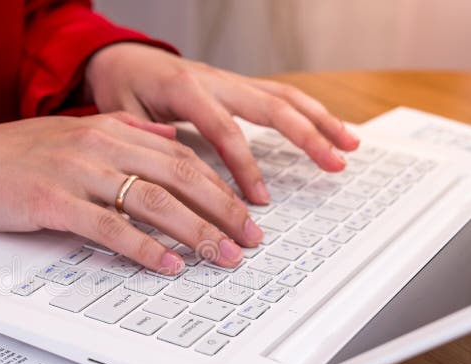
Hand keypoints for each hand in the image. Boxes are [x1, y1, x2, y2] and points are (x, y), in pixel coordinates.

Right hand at [0, 112, 263, 273]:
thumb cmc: (14, 156)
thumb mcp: (75, 133)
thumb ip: (125, 132)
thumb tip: (169, 139)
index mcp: (110, 129)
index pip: (182, 155)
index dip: (220, 185)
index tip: (245, 211)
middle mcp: (100, 145)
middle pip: (179, 176)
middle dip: (222, 209)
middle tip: (249, 239)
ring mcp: (78, 172)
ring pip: (153, 201)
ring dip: (195, 231)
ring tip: (222, 255)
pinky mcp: (54, 201)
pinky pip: (110, 227)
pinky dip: (144, 248)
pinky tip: (168, 263)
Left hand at [85, 43, 360, 204]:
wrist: (123, 56)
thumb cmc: (121, 86)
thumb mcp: (121, 114)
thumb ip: (145, 139)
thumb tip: (173, 169)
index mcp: (185, 88)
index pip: (224, 129)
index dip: (243, 166)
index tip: (258, 200)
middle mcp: (216, 80)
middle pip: (271, 106)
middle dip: (307, 136)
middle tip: (334, 164)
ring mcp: (231, 81)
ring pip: (284, 96)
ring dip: (320, 120)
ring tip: (350, 146)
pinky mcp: (238, 87)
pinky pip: (279, 95)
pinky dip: (309, 112)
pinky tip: (331, 129)